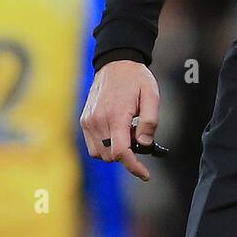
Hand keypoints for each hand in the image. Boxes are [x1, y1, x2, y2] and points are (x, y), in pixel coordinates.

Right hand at [81, 60, 159, 181]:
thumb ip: (150, 121)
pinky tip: (115, 131)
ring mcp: (88, 121)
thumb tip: (144, 144)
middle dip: (127, 155)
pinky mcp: (84, 120)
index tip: (145, 174)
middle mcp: (98, 120)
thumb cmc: (136, 78)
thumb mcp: (152, 95)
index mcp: (116, 115)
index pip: (121, 152)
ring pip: (99, 154)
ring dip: (114, 151)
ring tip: (127, 132)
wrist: (116, 62)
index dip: (134, 167)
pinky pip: (92, 145)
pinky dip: (104, 146)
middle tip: (138, 137)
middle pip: (111, 156)